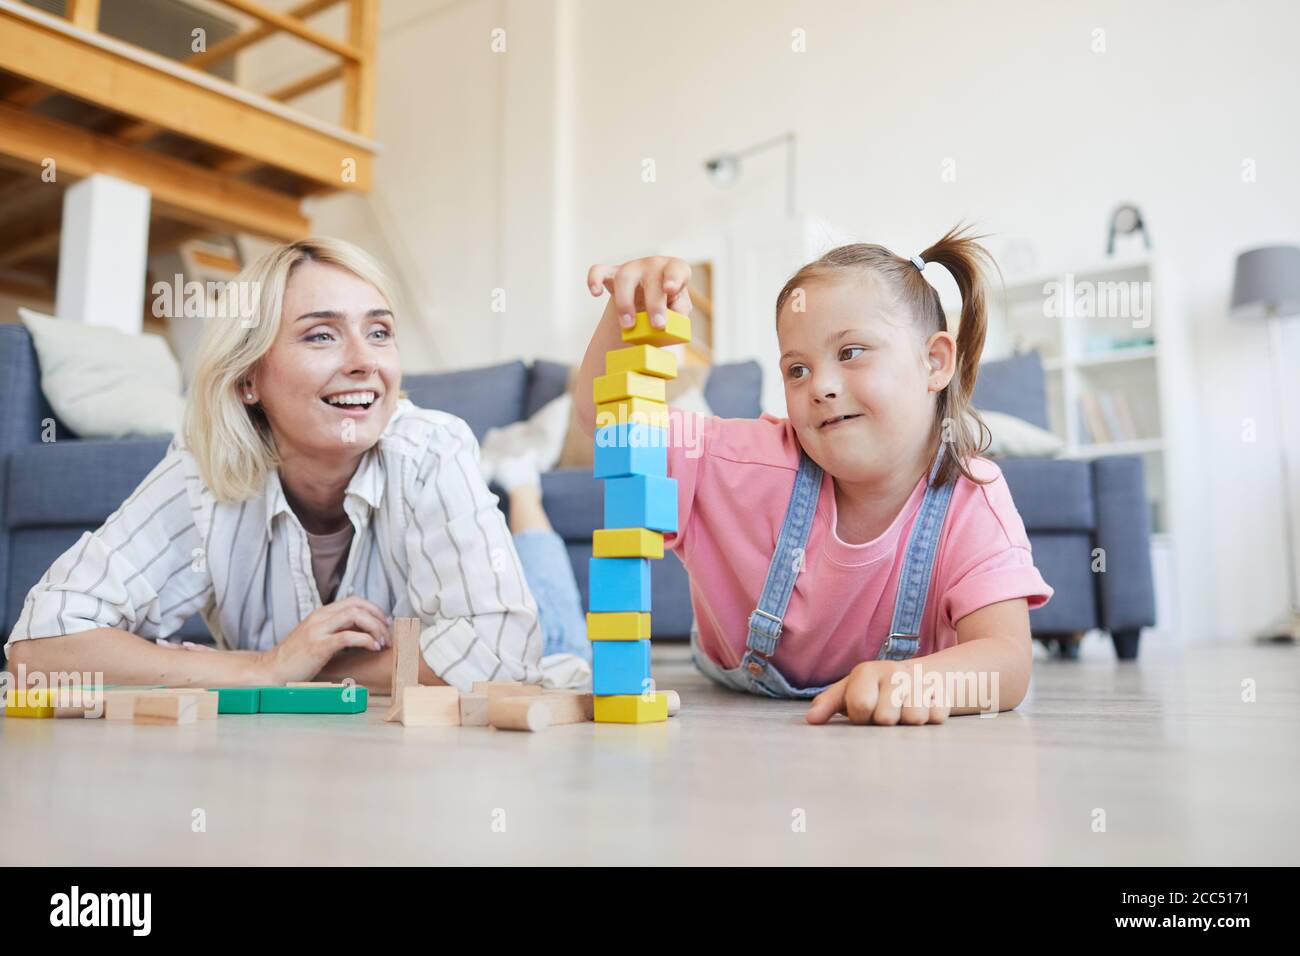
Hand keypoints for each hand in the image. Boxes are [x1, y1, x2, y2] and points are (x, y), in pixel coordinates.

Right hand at [257, 595, 391, 684]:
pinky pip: (348, 636)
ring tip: (382, 643)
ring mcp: (318, 630)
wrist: (270, 671)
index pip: (354, 600)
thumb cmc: (296, 658)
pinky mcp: (318, 646)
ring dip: (375, 628)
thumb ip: (337, 631)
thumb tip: (364, 631)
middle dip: (379, 618)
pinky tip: (372, 648)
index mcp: (321, 614)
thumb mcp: (318, 638)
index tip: (385, 623)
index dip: (374, 609)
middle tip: (387, 635)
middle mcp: (320, 618)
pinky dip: (366, 640)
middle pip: (358, 606)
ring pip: (355, 616)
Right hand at [586, 256, 692, 330]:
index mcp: (674, 270)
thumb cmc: (668, 304)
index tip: (669, 290)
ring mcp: (631, 268)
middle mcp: (653, 265)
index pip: (677, 269)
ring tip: (629, 325)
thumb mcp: (679, 309)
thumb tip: (673, 321)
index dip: (674, 278)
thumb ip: (679, 313)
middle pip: (651, 279)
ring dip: (626, 303)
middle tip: (657, 326)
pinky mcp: (611, 273)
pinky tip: (596, 293)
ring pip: (624, 278)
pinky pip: (599, 271)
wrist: (647, 303)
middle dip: (654, 304)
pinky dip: (594, 280)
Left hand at [805, 660, 951, 725]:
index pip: (860, 705)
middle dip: (885, 721)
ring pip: (913, 719)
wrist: (919, 676)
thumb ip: (829, 704)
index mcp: (867, 671)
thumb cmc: (875, 690)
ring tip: (904, 711)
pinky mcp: (943, 693)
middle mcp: (894, 673)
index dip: (861, 717)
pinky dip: (929, 718)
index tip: (864, 712)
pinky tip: (924, 708)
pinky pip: (936, 718)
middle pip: (886, 718)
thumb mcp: (849, 691)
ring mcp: (921, 682)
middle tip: (887, 712)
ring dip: (907, 722)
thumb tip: (811, 719)